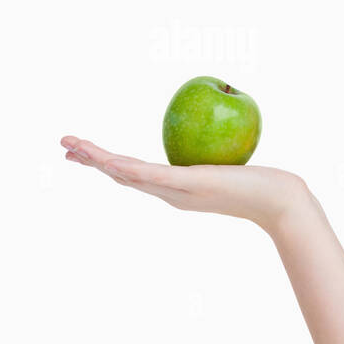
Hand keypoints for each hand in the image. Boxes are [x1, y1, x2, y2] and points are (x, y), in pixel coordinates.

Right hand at [60, 135, 307, 233]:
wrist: (279, 202)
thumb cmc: (261, 185)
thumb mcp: (230, 168)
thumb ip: (215, 159)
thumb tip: (213, 141)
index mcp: (177, 190)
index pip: (135, 175)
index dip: (107, 165)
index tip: (84, 154)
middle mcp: (172, 194)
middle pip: (123, 176)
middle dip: (91, 161)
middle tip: (64, 146)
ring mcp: (179, 192)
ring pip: (129, 175)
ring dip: (98, 161)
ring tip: (72, 147)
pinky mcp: (190, 185)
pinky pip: (153, 174)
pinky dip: (128, 167)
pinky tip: (109, 160)